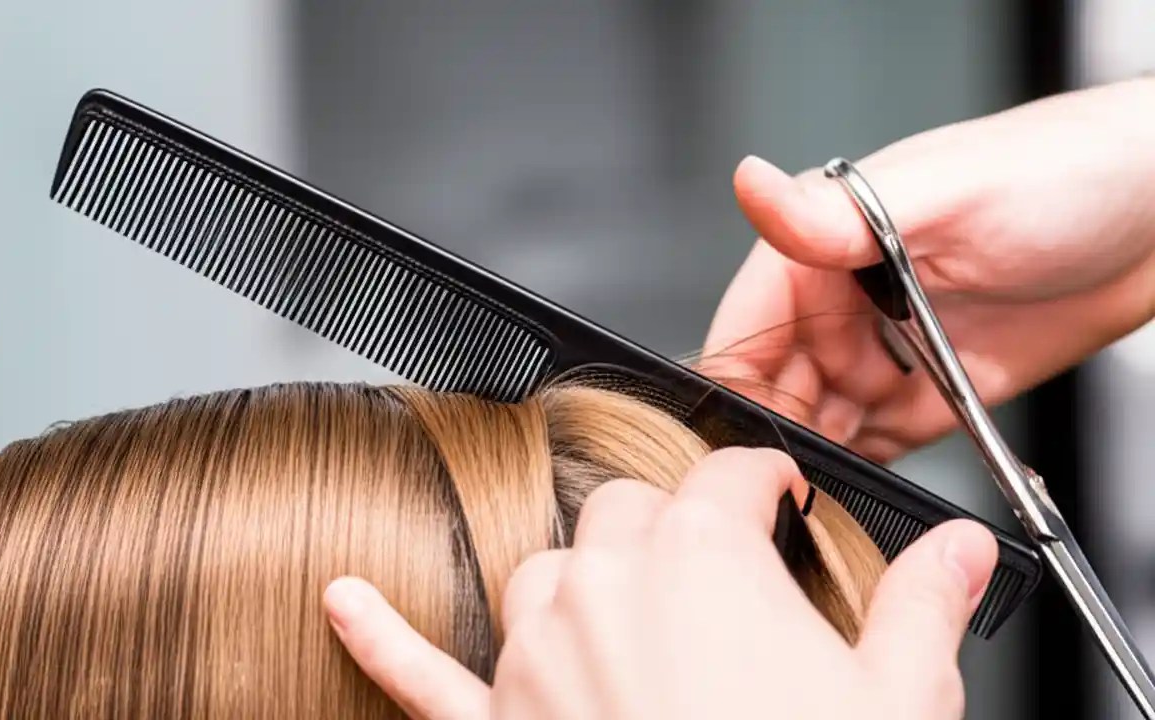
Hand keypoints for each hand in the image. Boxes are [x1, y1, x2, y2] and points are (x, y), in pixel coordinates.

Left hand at [322, 447, 997, 718]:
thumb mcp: (897, 699)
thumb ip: (920, 607)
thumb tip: (957, 555)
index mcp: (702, 561)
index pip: (729, 478)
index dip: (764, 482)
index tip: (782, 497)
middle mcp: (607, 589)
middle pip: (627, 510)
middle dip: (672, 523)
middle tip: (715, 565)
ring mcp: (541, 659)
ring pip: (543, 574)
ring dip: (581, 581)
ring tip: (623, 608)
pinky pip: (420, 673)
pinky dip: (381, 635)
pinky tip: (343, 602)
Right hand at [705, 77, 1154, 461]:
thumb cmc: (1063, 177)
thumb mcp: (948, 195)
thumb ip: (837, 212)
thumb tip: (750, 186)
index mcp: (826, 243)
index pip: (748, 326)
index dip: (737, 387)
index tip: (739, 446)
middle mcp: (845, 297)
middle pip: (775, 385)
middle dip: (778, 435)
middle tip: (793, 486)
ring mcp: (886, 347)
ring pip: (818, 420)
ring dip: (818, 458)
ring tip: (827, 497)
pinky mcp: (930, 389)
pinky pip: (875, 442)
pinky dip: (865, 468)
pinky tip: (867, 488)